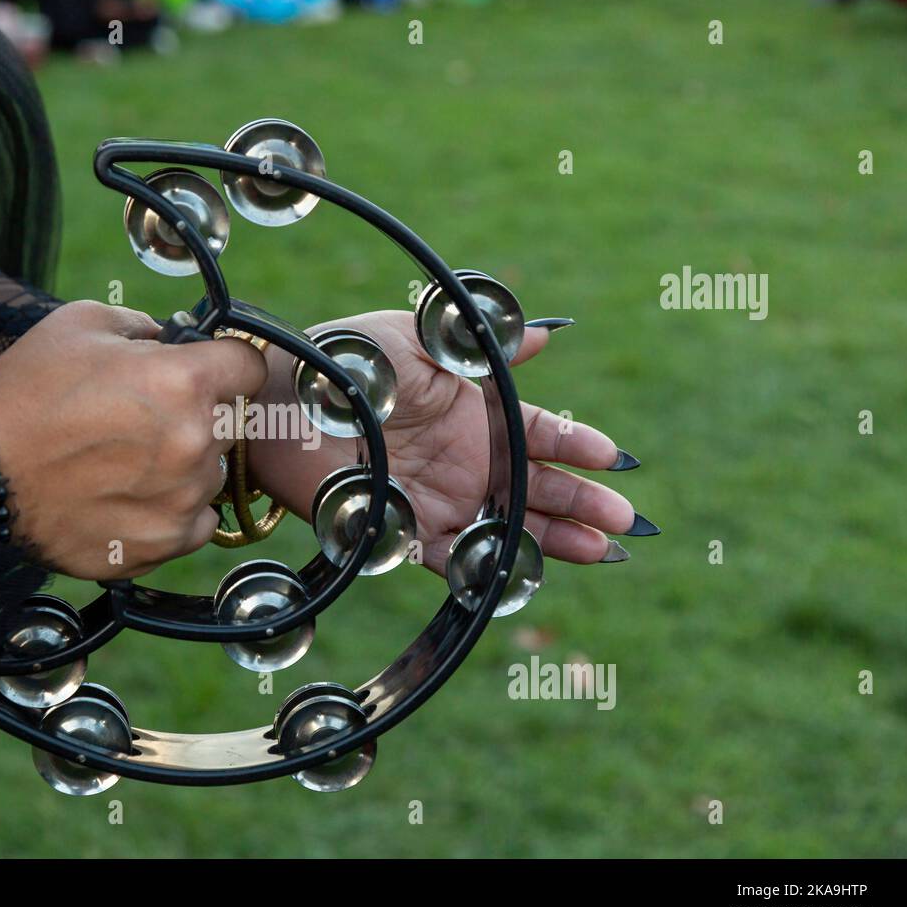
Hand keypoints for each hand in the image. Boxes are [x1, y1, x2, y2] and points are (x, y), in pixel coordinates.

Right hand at [0, 301, 266, 578]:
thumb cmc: (23, 396)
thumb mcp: (78, 324)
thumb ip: (142, 323)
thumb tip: (171, 336)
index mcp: (181, 382)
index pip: (248, 367)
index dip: (228, 364)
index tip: (210, 371)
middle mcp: (194, 443)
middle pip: (230, 424)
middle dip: (199, 416)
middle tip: (143, 420)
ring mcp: (182, 499)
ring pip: (211, 475)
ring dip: (184, 467)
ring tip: (124, 462)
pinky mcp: (162, 543)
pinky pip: (196, 524)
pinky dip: (173, 512)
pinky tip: (129, 498)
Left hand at [248, 310, 642, 574]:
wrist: (282, 402)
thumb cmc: (351, 361)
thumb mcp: (424, 342)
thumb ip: (484, 347)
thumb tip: (547, 335)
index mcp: (471, 413)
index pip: (538, 433)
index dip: (575, 445)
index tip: (612, 458)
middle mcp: (462, 459)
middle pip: (535, 486)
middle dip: (581, 501)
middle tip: (624, 519)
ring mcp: (437, 498)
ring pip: (508, 526)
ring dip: (554, 539)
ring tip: (601, 550)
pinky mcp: (404, 530)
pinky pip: (453, 557)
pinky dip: (489, 565)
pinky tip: (530, 571)